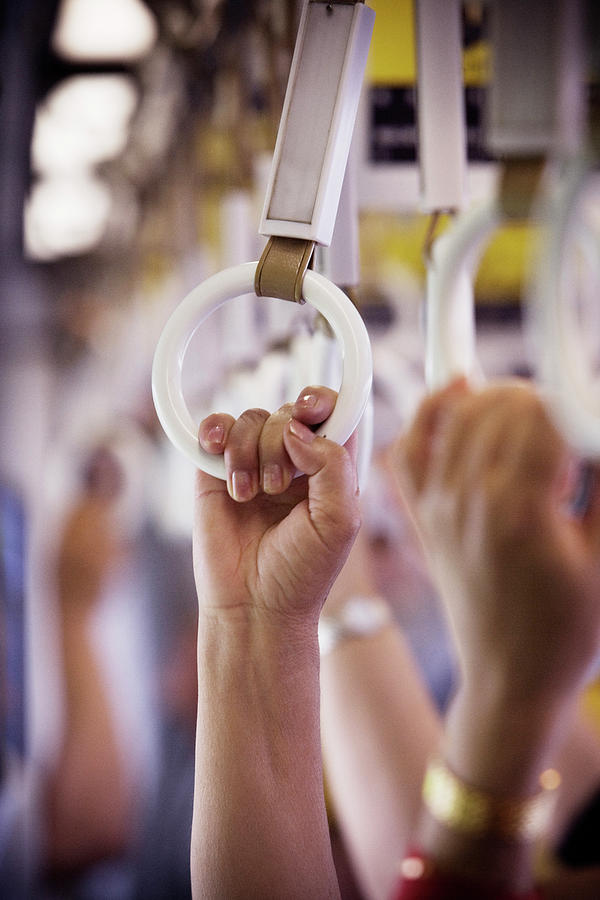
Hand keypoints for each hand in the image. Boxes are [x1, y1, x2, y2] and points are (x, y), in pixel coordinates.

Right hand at [193, 386, 359, 627]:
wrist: (254, 608)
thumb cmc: (303, 572)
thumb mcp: (340, 520)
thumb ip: (333, 466)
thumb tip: (295, 428)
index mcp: (330, 469)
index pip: (333, 414)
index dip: (322, 400)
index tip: (309, 409)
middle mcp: (294, 462)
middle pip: (288, 414)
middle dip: (281, 443)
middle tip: (278, 486)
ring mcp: (254, 465)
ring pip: (252, 420)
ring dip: (249, 452)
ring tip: (248, 495)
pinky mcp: (216, 473)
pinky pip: (215, 429)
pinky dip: (214, 431)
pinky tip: (215, 447)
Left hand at [394, 378, 599, 709]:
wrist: (509, 680)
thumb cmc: (567, 630)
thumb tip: (591, 421)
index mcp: (520, 510)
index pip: (540, 413)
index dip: (572, 404)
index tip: (585, 420)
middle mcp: (470, 500)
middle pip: (498, 405)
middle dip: (539, 399)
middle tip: (568, 428)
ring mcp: (439, 507)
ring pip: (456, 415)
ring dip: (496, 399)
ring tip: (531, 419)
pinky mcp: (424, 517)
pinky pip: (411, 449)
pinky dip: (429, 415)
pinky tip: (456, 394)